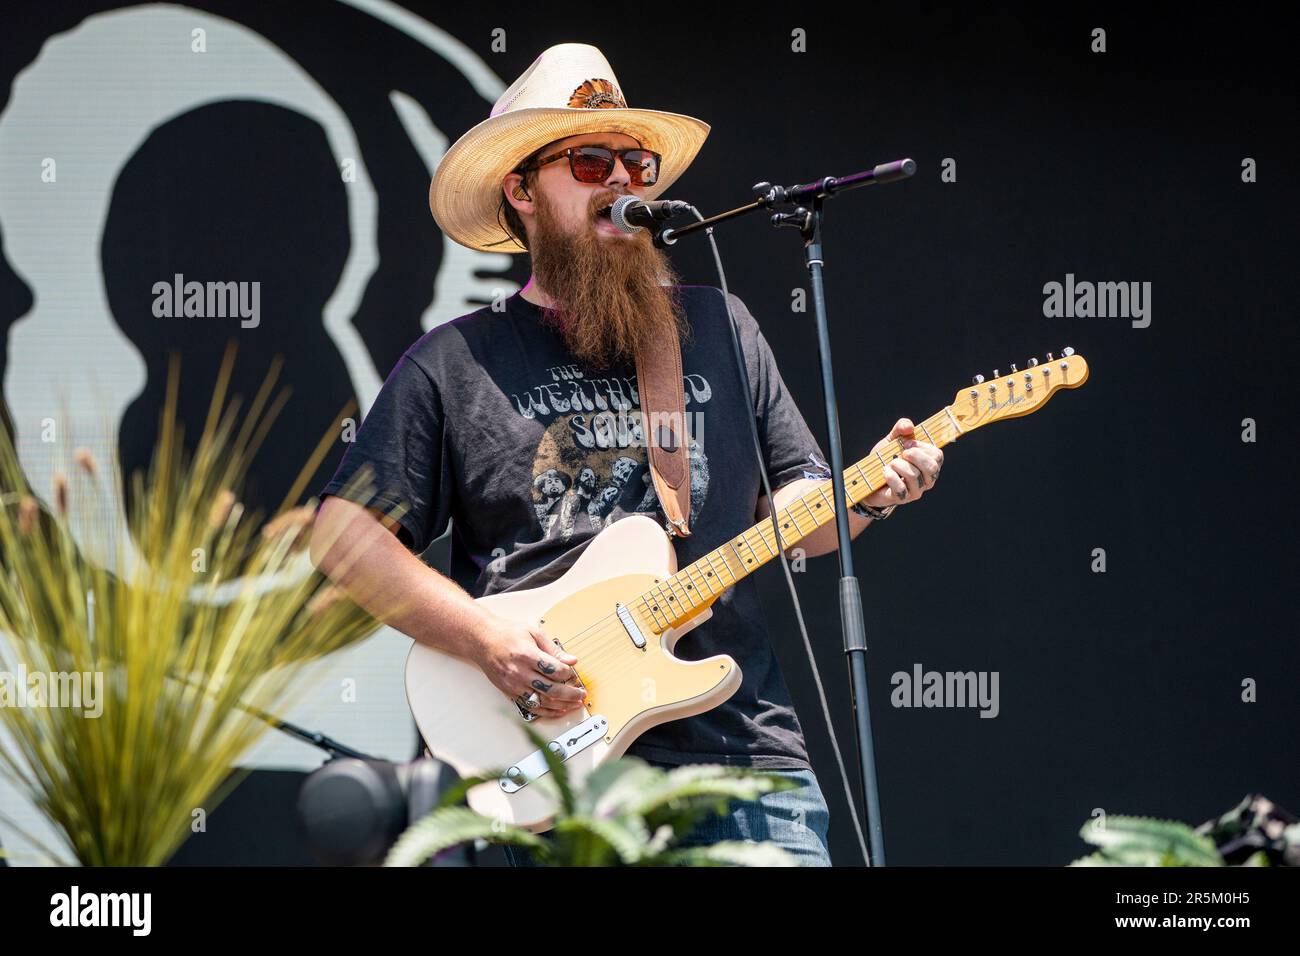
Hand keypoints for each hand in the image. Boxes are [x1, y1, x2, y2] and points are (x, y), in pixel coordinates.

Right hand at [470, 612, 585, 717]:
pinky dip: (546, 711)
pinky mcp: (510, 692)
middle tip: (581, 694)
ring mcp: (514, 685)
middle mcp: (520, 673)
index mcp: (527, 655)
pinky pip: (531, 706)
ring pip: (542, 701)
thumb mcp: (533, 633)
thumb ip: (553, 648)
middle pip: (551, 689)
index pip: (555, 670)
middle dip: (571, 693)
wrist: (483, 640)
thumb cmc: (506, 634)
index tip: (574, 673)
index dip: (569, 673)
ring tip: (574, 704)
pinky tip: (558, 710)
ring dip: (562, 705)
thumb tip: (571, 660)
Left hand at [862, 418, 943, 508]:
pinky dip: (891, 476)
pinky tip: (885, 472)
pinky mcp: (902, 498)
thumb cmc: (885, 458)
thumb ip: (901, 428)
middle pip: (932, 467)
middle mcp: (927, 479)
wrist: (868, 478)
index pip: (937, 455)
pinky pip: (901, 488)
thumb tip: (909, 426)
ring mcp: (916, 491)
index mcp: (929, 464)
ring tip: (890, 463)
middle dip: (915, 456)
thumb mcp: (893, 439)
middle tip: (901, 453)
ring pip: (915, 476)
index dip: (922, 447)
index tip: (907, 443)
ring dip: (899, 465)